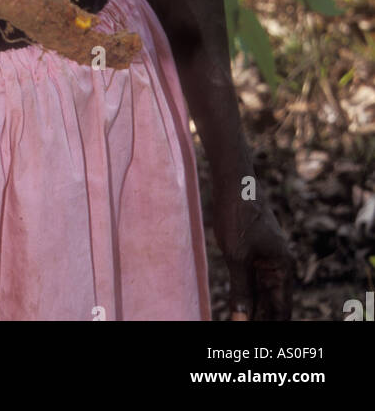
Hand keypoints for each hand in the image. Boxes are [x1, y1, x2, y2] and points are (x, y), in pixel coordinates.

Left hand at [213, 182, 292, 320]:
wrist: (233, 182)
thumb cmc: (237, 215)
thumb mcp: (237, 256)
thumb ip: (240, 290)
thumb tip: (240, 320)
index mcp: (282, 267)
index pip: (281, 309)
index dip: (271, 324)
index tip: (255, 333)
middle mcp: (278, 266)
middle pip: (272, 304)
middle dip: (259, 318)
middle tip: (239, 327)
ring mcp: (266, 259)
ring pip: (261, 294)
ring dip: (251, 309)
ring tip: (237, 321)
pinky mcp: (253, 253)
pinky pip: (251, 281)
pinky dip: (244, 294)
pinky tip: (235, 306)